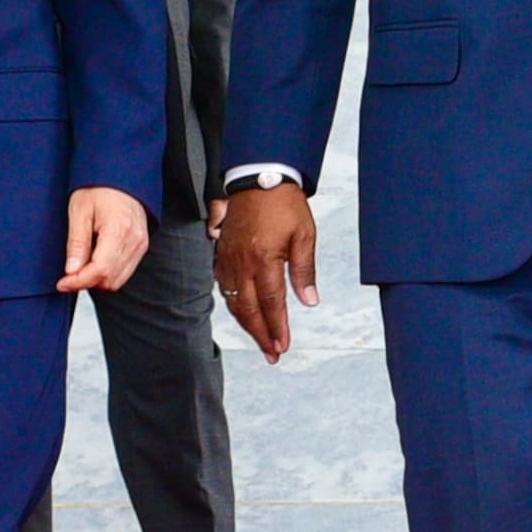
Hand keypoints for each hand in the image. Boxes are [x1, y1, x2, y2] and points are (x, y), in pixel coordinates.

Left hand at [60, 186, 149, 293]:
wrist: (119, 175)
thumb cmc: (98, 187)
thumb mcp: (79, 212)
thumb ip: (76, 244)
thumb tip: (72, 271)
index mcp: (118, 230)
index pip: (100, 270)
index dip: (79, 282)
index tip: (62, 283)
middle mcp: (134, 240)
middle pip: (110, 279)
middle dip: (87, 282)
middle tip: (68, 275)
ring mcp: (140, 244)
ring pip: (118, 280)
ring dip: (97, 280)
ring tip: (80, 267)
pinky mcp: (141, 246)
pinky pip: (125, 271)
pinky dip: (108, 273)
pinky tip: (95, 262)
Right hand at [214, 180, 316, 361]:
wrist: (258, 178)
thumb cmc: (284, 203)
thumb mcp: (304, 235)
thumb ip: (305, 271)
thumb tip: (309, 301)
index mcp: (264, 259)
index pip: (271, 303)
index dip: (277, 328)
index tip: (282, 346)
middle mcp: (242, 263)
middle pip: (248, 309)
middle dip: (261, 335)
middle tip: (272, 353)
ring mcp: (228, 259)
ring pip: (233, 301)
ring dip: (247, 324)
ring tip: (261, 340)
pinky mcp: (222, 254)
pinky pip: (223, 287)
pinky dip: (232, 304)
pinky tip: (242, 313)